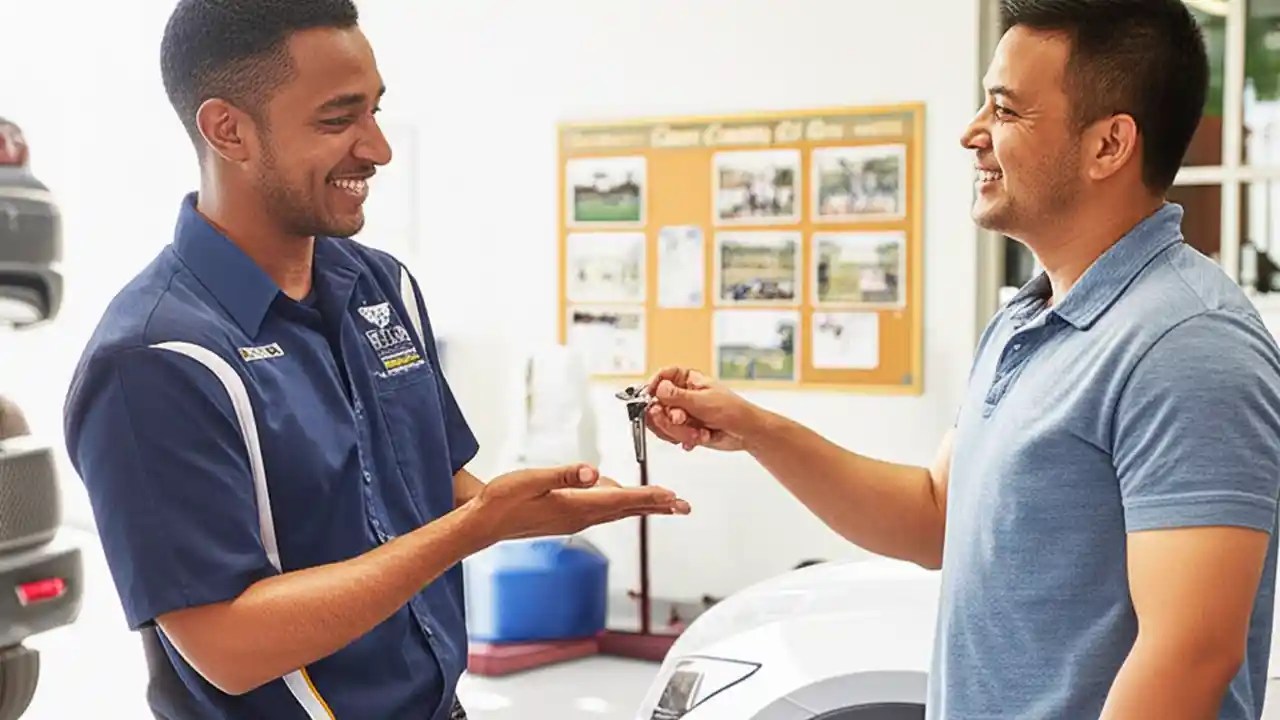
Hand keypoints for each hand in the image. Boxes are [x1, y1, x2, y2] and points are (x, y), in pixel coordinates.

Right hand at [470, 464, 689, 544]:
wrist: (483, 524)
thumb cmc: (503, 501)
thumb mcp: (531, 480)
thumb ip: (563, 474)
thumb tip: (593, 472)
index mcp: (576, 506)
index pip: (622, 500)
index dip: (650, 497)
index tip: (673, 497)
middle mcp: (580, 517)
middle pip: (627, 509)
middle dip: (657, 506)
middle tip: (684, 506)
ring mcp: (574, 520)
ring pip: (617, 511)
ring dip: (642, 505)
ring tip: (664, 502)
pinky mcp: (566, 517)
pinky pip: (601, 510)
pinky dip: (619, 502)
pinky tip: (619, 493)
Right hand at [643, 367, 759, 451]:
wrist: (745, 433)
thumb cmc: (732, 411)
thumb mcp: (703, 401)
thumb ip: (678, 397)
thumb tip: (659, 388)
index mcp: (687, 380)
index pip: (662, 377)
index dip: (653, 387)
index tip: (651, 397)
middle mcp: (682, 396)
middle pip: (657, 403)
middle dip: (668, 417)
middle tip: (680, 419)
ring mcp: (682, 413)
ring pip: (663, 423)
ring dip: (681, 431)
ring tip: (698, 431)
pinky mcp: (684, 429)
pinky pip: (672, 436)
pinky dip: (686, 439)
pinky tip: (701, 436)